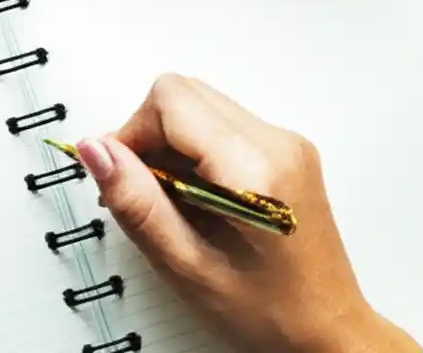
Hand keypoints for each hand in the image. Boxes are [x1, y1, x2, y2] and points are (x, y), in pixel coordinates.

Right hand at [74, 75, 420, 352]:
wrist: (329, 331)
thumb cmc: (267, 312)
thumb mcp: (186, 266)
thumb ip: (136, 202)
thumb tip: (93, 149)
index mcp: (255, 168)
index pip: (171, 100)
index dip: (131, 133)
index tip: (123, 180)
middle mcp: (277, 142)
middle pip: (184, 94)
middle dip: (148, 136)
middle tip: (147, 195)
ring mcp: (287, 143)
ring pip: (200, 107)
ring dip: (170, 145)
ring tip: (175, 204)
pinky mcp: (286, 151)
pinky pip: (221, 125)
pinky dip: (193, 152)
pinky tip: (198, 199)